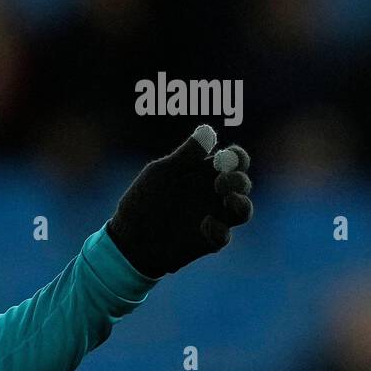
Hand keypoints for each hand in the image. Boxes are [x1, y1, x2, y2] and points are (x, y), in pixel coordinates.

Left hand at [106, 124, 253, 278]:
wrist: (128, 238)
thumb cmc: (142, 201)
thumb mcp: (160, 174)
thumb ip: (185, 155)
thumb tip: (208, 130)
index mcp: (204, 173)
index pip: (233, 160)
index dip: (237, 156)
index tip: (229, 156)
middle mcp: (214, 194)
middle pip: (241, 183)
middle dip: (238, 180)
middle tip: (221, 181)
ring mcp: (214, 217)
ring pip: (242, 210)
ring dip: (240, 204)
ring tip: (228, 199)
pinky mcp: (209, 241)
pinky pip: (223, 236)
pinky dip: (219, 231)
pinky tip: (205, 225)